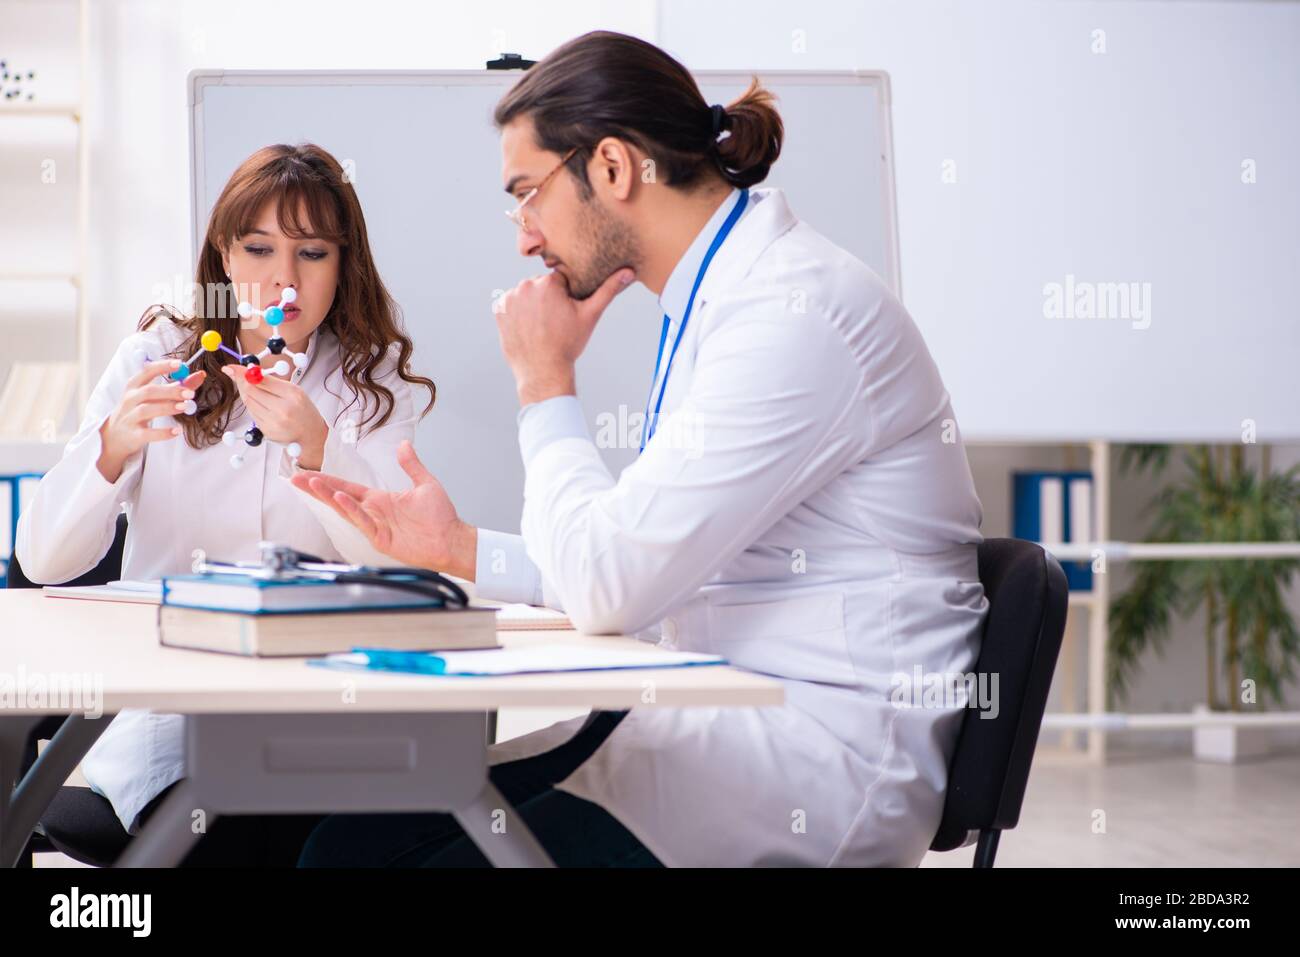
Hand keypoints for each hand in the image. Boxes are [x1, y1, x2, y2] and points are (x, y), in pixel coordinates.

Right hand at [98, 359, 205, 482]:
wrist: (115, 437)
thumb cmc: (138, 412)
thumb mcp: (152, 398)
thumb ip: (175, 387)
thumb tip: (199, 375)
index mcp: (134, 386)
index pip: (147, 372)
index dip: (163, 367)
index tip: (180, 364)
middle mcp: (129, 400)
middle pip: (149, 392)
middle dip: (170, 391)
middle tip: (190, 393)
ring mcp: (129, 418)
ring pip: (146, 410)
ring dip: (167, 407)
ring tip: (185, 407)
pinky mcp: (133, 435)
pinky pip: (148, 433)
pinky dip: (163, 432)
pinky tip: (177, 431)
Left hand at [221, 364, 327, 467]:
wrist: (311, 436)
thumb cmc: (304, 410)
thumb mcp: (294, 391)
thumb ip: (271, 382)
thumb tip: (248, 371)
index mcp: (292, 394)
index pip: (260, 381)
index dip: (243, 373)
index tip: (232, 367)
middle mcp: (283, 409)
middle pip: (251, 391)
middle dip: (240, 380)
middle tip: (232, 372)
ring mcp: (273, 422)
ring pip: (248, 402)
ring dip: (245, 392)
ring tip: (247, 386)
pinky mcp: (266, 431)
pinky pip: (252, 414)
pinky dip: (251, 405)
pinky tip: (257, 402)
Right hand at [289, 439, 477, 578]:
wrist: (451, 540)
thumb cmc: (441, 517)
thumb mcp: (425, 483)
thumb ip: (411, 465)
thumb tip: (404, 444)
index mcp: (380, 500)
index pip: (347, 486)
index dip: (328, 480)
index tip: (308, 472)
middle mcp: (373, 512)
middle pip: (339, 496)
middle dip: (317, 487)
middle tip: (295, 477)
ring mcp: (375, 525)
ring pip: (346, 509)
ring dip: (328, 496)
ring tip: (311, 483)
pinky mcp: (381, 538)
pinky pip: (363, 522)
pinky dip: (352, 510)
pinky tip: (340, 498)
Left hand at [494, 267, 634, 405]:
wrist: (542, 371)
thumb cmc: (568, 344)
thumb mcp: (590, 316)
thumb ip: (608, 290)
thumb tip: (629, 272)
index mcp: (548, 283)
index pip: (560, 280)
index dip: (566, 296)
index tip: (567, 312)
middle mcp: (525, 286)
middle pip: (542, 285)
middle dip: (549, 299)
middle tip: (555, 322)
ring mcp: (509, 298)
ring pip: (527, 294)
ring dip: (533, 304)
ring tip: (541, 326)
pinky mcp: (499, 310)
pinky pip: (511, 304)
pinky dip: (518, 312)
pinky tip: (528, 327)